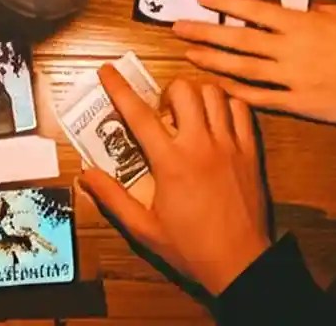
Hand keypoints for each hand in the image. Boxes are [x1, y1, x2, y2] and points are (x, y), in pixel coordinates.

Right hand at [78, 65, 269, 295]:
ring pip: (214, 93)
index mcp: (170, 162)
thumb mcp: (143, 228)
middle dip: (166, 92)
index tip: (107, 71)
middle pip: (182, 90)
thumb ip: (112, 198)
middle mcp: (200, 145)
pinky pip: (242, 110)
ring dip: (196, 95)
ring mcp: (229, 145)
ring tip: (189, 113)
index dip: (118, 88)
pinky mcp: (250, 151)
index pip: (138, 114)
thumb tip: (86, 175)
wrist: (240, 264)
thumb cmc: (191, 248)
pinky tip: (217, 120)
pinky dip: (227, 106)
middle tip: (162, 113)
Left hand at [174, 0, 335, 124]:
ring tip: (188, 54)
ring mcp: (289, 79)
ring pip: (242, 69)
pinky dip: (236, 91)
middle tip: (177, 27)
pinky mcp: (294, 103)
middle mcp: (289, 50)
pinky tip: (217, 85)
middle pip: (238, 39)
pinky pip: (259, 97)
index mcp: (300, 24)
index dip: (224, 2)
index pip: (253, 9)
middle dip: (205, 32)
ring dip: (212, 61)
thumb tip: (293, 11)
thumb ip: (312, 12)